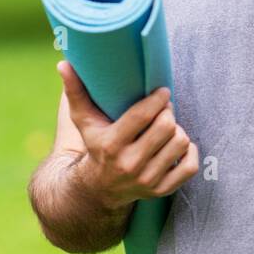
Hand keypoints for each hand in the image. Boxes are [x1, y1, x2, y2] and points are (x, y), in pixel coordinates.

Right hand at [57, 62, 198, 207]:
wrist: (98, 189)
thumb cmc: (95, 145)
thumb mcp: (83, 121)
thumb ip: (75, 92)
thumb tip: (63, 63)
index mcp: (111, 145)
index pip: (143, 116)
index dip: (158, 99)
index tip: (162, 91)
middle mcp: (129, 165)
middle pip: (166, 126)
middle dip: (168, 113)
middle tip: (164, 110)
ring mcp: (146, 180)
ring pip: (180, 143)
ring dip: (178, 131)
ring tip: (167, 128)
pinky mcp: (162, 190)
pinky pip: (190, 166)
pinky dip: (190, 152)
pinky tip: (177, 146)